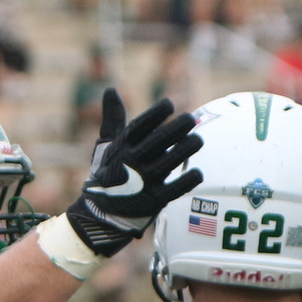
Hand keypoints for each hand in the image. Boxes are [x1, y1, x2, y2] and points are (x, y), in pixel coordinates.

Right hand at [62, 89, 204, 256]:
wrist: (102, 212)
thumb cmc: (109, 171)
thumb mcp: (106, 144)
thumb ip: (112, 118)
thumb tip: (110, 89)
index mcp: (121, 147)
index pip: (139, 128)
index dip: (154, 115)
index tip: (169, 104)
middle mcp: (132, 163)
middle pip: (156, 143)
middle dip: (174, 130)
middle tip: (190, 118)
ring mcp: (143, 182)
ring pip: (167, 164)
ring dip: (184, 151)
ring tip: (198, 140)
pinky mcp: (153, 201)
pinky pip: (173, 190)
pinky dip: (186, 181)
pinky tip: (198, 172)